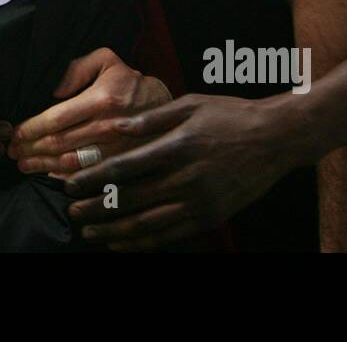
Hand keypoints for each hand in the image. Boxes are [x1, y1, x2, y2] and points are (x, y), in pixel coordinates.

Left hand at [8, 48, 169, 177]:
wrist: (168, 111)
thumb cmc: (130, 83)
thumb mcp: (108, 61)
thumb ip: (77, 68)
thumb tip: (55, 91)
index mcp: (100, 100)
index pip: (56, 117)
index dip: (31, 128)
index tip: (15, 134)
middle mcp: (106, 127)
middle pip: (58, 143)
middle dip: (30, 149)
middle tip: (12, 152)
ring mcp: (114, 151)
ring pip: (69, 163)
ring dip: (42, 165)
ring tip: (24, 165)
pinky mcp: (121, 166)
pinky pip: (87, 176)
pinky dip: (63, 178)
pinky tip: (47, 175)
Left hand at [62, 92, 301, 249]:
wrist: (276, 138)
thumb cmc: (230, 115)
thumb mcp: (190, 104)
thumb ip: (151, 118)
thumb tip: (115, 126)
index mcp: (178, 146)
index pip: (125, 167)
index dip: (93, 178)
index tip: (70, 184)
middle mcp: (187, 177)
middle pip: (130, 199)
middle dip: (96, 207)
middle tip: (71, 211)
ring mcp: (200, 201)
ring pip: (148, 223)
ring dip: (114, 230)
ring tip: (89, 232)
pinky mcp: (211, 217)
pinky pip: (171, 235)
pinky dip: (143, 242)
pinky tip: (123, 242)